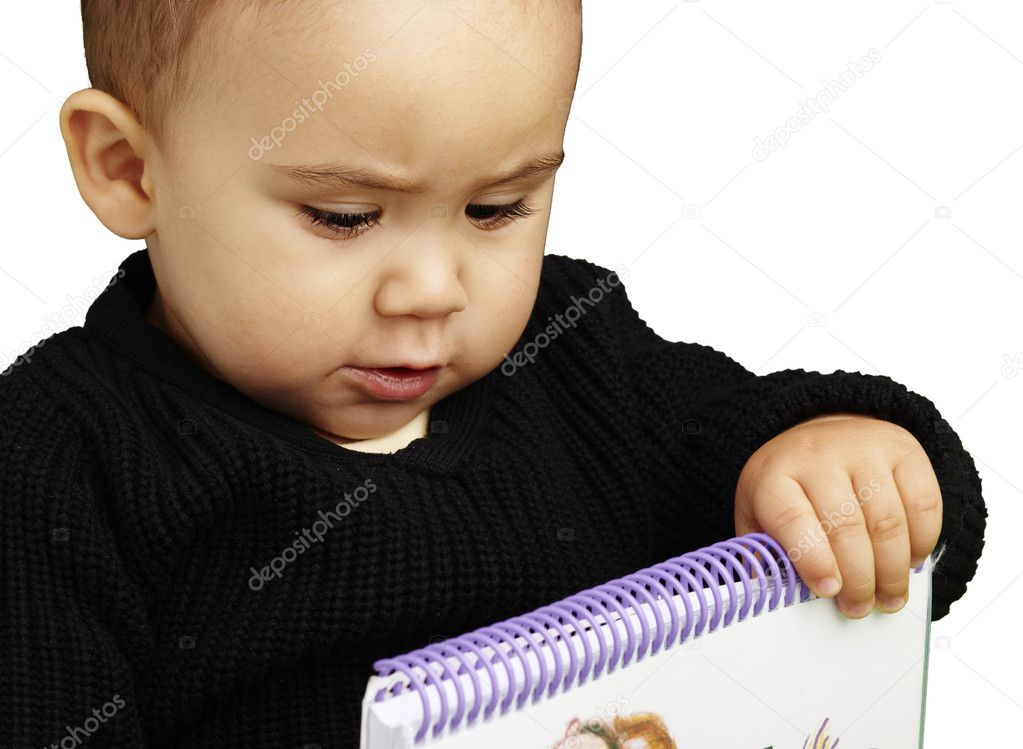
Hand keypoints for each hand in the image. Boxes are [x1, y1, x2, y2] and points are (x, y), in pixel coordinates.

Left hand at [733, 412, 941, 618]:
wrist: (823, 436)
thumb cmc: (792, 484)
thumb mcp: (760, 513)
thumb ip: (766, 552)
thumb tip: (775, 596)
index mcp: (775, 475)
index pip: (792, 520)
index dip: (813, 561)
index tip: (828, 591)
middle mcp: (819, 456)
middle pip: (846, 527)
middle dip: (858, 579)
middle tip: (861, 607)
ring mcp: (864, 449)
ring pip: (887, 521)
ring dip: (892, 570)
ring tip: (889, 596)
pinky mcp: (903, 451)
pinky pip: (923, 504)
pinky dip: (922, 541)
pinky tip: (910, 561)